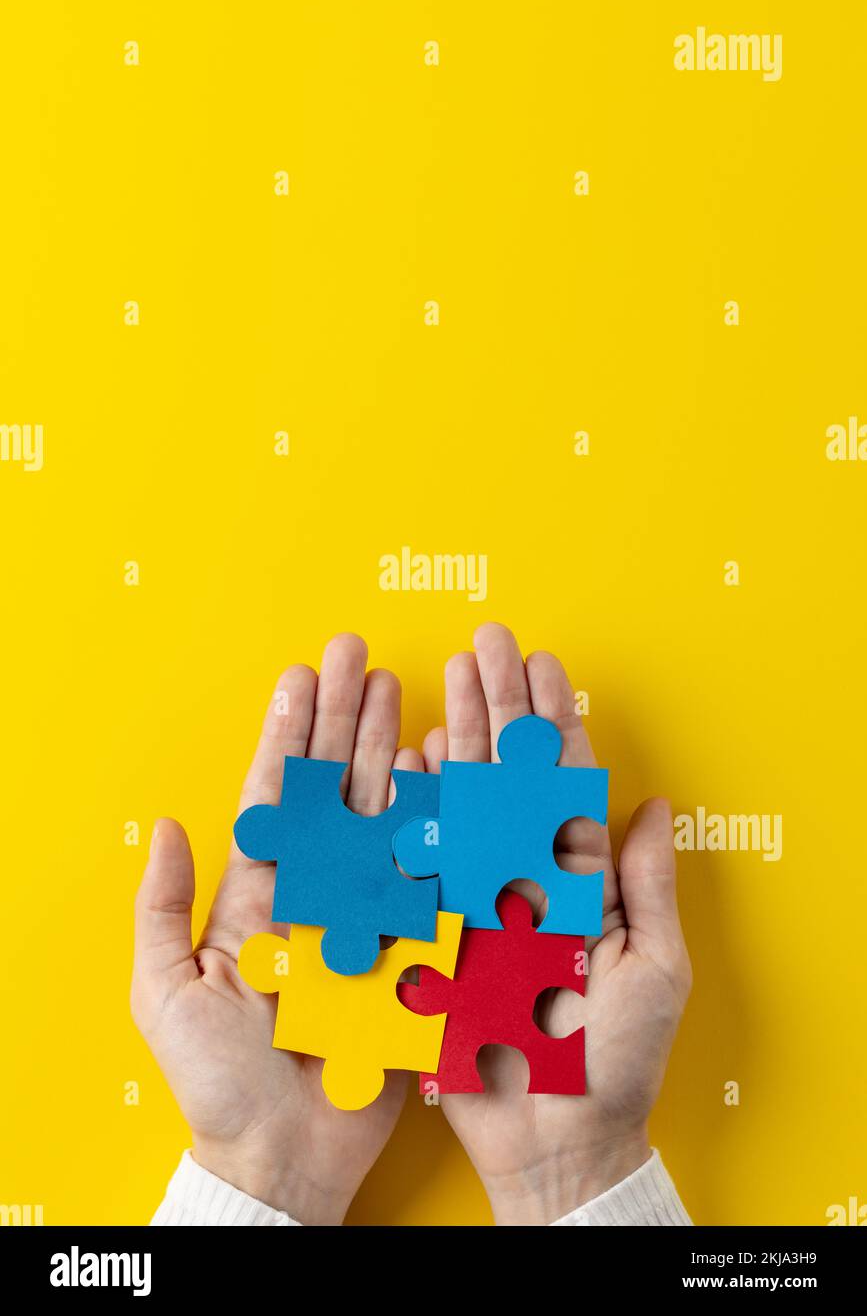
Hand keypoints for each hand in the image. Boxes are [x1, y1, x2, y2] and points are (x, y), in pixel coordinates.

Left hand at [131, 634, 421, 1224]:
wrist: (281, 1158)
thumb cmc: (215, 1082)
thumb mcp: (164, 992)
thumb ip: (161, 906)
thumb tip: (164, 825)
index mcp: (259, 896)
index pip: (278, 797)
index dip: (289, 733)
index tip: (302, 675)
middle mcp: (317, 891)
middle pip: (334, 785)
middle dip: (343, 716)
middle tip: (355, 650)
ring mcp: (367, 912)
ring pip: (381, 811)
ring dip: (387, 745)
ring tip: (396, 684)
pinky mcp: (409, 944)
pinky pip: (425, 870)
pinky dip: (433, 817)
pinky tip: (436, 765)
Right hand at [421, 623, 691, 1225]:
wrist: (554, 1137)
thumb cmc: (615, 1059)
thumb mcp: (654, 967)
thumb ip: (648, 883)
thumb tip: (653, 804)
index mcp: (581, 878)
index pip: (562, 780)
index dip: (551, 717)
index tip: (541, 660)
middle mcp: (525, 874)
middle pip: (508, 772)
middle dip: (499, 701)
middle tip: (487, 639)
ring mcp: (477, 895)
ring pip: (463, 799)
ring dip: (456, 732)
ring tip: (447, 671)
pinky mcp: (436, 928)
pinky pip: (419, 857)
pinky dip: (414, 805)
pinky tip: (411, 754)